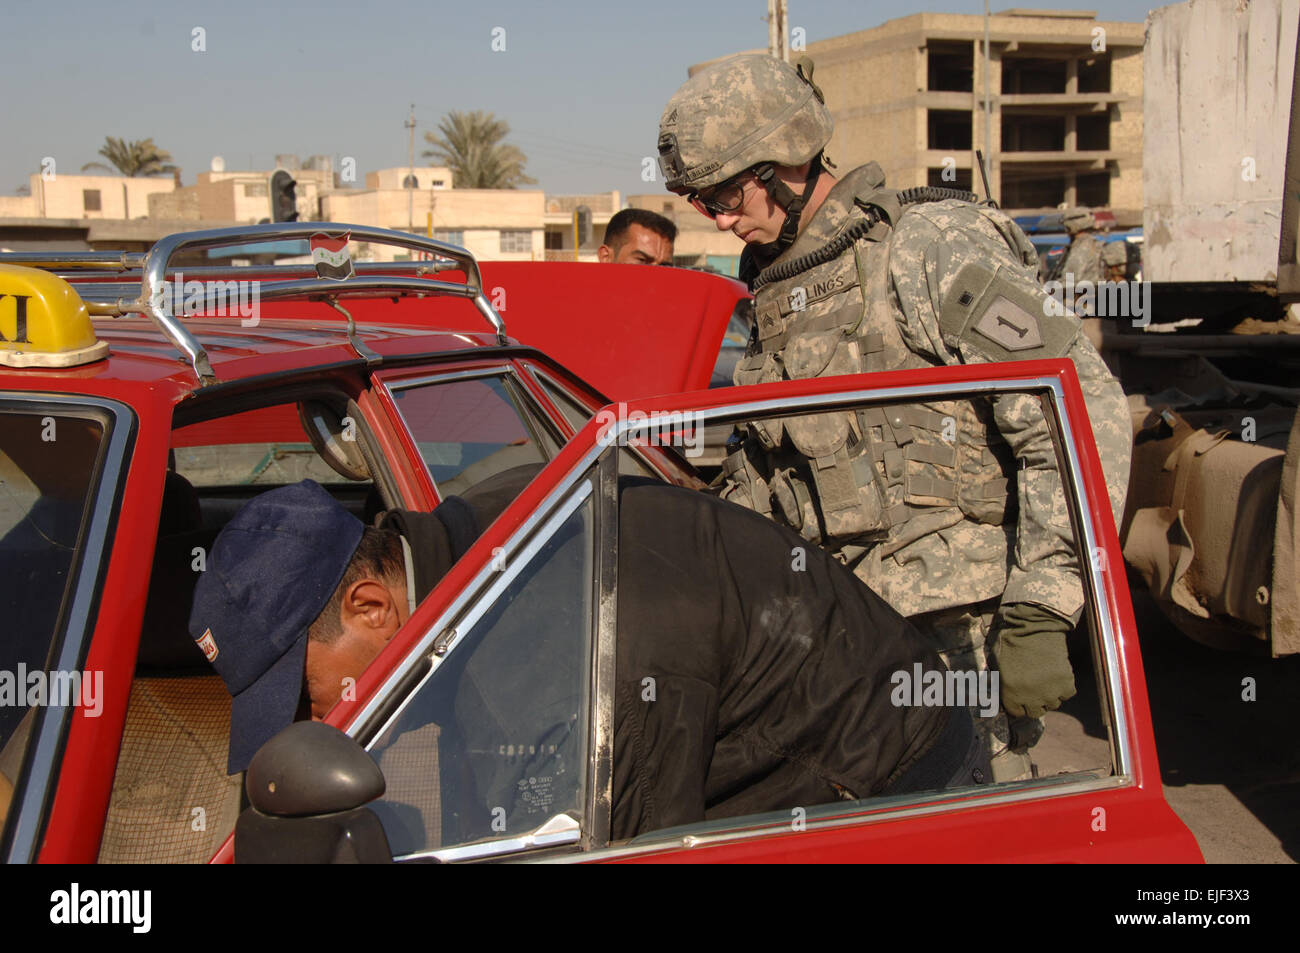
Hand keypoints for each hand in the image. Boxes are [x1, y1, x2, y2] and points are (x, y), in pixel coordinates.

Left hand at [995, 602, 1075, 718]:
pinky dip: (1064, 687)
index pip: (1017, 712)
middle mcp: (1030, 696)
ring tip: (1046, 680)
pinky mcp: (1066, 681)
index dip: (1019, 704)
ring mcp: (1050, 690)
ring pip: (1053, 703)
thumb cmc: (1009, 640)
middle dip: (1035, 702)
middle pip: (1036, 711)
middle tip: (1036, 689)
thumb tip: (993, 697)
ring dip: (1050, 695)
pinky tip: (1057, 675)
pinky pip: (1067, 693)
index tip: (1022, 696)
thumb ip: (998, 683)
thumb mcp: (996, 664)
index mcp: (1010, 692)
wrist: (1031, 625)